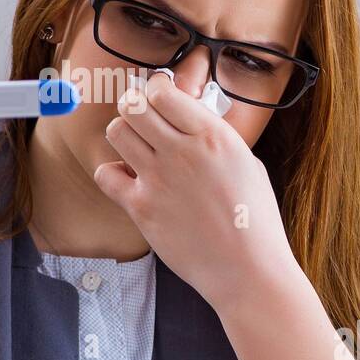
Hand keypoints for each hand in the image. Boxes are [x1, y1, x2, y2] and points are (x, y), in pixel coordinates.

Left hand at [93, 72, 296, 311]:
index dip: (156, 89)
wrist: (247, 270)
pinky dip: (112, 174)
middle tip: (143, 120)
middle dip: (134, 107)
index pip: (164, 91)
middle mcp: (182, 151)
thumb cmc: (253, 218)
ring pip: (117, 132)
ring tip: (137, 150)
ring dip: (124, 136)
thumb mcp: (246, 162)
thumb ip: (214, 138)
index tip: (159, 96)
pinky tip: (129, 181)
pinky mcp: (141, 208)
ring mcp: (158, 179)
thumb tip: (191, 119)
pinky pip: (106, 174)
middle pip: (133, 105)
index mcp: (212, 136)